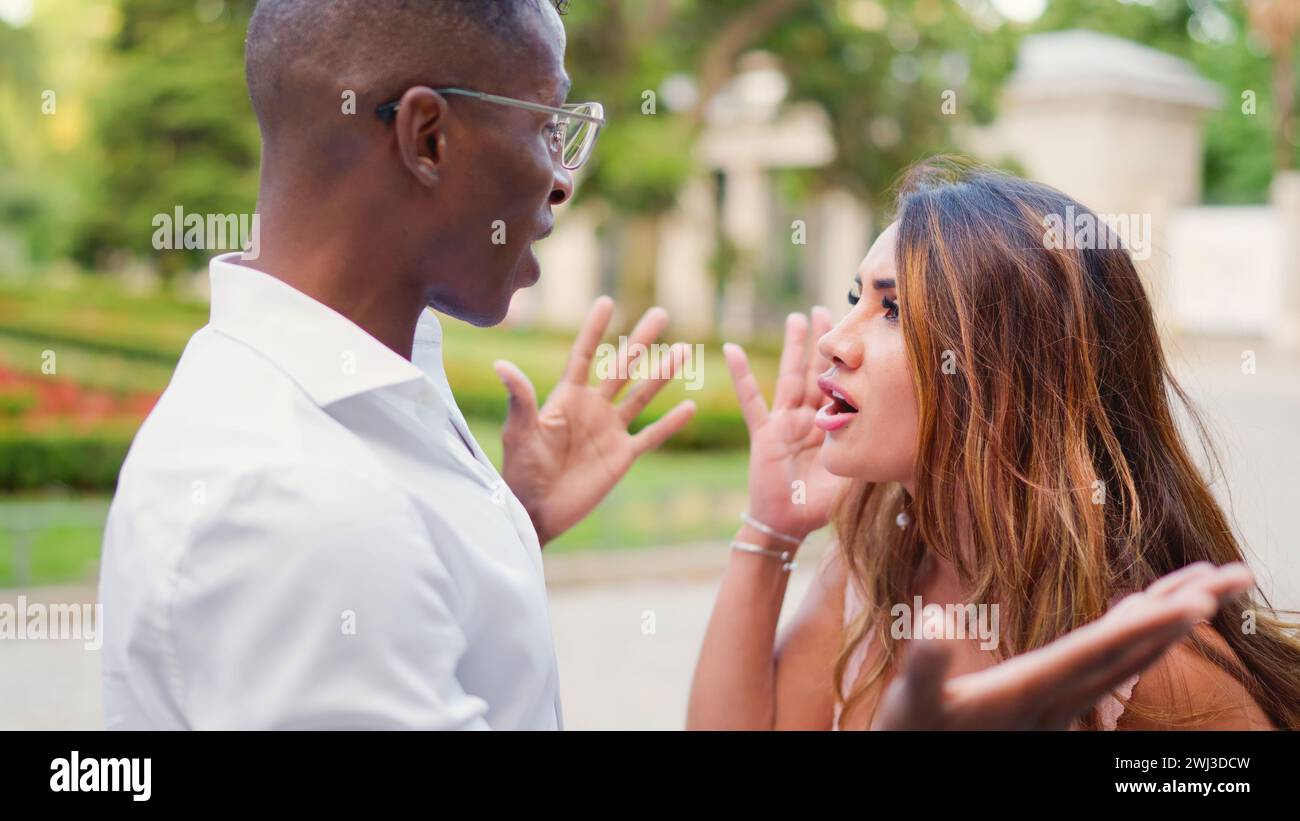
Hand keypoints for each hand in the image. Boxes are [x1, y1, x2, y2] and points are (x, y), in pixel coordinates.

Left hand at [494, 297, 695, 545]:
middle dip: (641, 340)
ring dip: (662, 373)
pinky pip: (651, 435)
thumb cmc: (521, 471)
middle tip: (661, 314)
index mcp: (566, 398)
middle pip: (622, 367)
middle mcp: (592, 408)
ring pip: (642, 395)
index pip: (584, 355)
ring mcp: (609, 431)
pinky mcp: (622, 456)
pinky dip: (670, 423)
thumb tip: (501, 364)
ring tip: (684, 350)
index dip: (595, 330)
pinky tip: (689, 406)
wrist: (536, 512)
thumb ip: (520, 398)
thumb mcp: (520, 432)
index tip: (607, 302)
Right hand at [724, 308, 847, 542]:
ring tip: (798, 317)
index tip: (860, 333)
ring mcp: (784, 423)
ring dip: (793, 347)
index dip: (849, 362)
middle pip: (816, 371)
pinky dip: (741, 374)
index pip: (842, 386)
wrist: (788, 524)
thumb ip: (867, 451)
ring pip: (789, 376)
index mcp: (831, 426)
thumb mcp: (853, 473)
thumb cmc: (820, 505)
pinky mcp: (764, 432)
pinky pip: (751, 399)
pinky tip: (732, 349)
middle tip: (830, 310)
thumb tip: (900, 433)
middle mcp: (808, 418)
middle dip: (823, 342)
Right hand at [870, 562, 1254, 729]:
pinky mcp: (1054, 701)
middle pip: (1137, 650)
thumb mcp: (912, 700)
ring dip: (1171, 621)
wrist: (919, 761)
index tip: (1201, 599)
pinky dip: (1134, 635)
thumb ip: (927, 667)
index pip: (1105, 651)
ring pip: (1130, 658)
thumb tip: (935, 623)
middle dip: (1187, 612)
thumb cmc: (913, 732)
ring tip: (1207, 586)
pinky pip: (1110, 664)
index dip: (1154, 625)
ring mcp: (1062, 702)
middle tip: (1237, 574)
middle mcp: (1060, 697)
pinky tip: (1137, 611)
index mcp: (1034, 689)